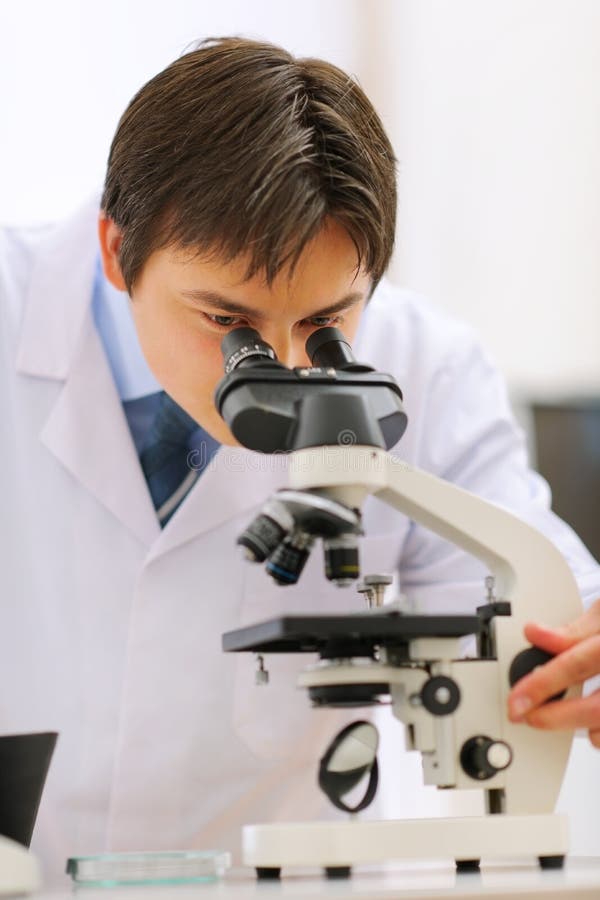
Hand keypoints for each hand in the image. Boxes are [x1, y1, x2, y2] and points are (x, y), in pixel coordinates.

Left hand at [507, 598, 599, 747]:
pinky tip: (592, 730)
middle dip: (557, 716)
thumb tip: (536, 634)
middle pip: (597, 707)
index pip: (577, 663)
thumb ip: (576, 629)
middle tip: (528, 715)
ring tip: (558, 719)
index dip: (543, 683)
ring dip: (583, 728)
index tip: (517, 699)